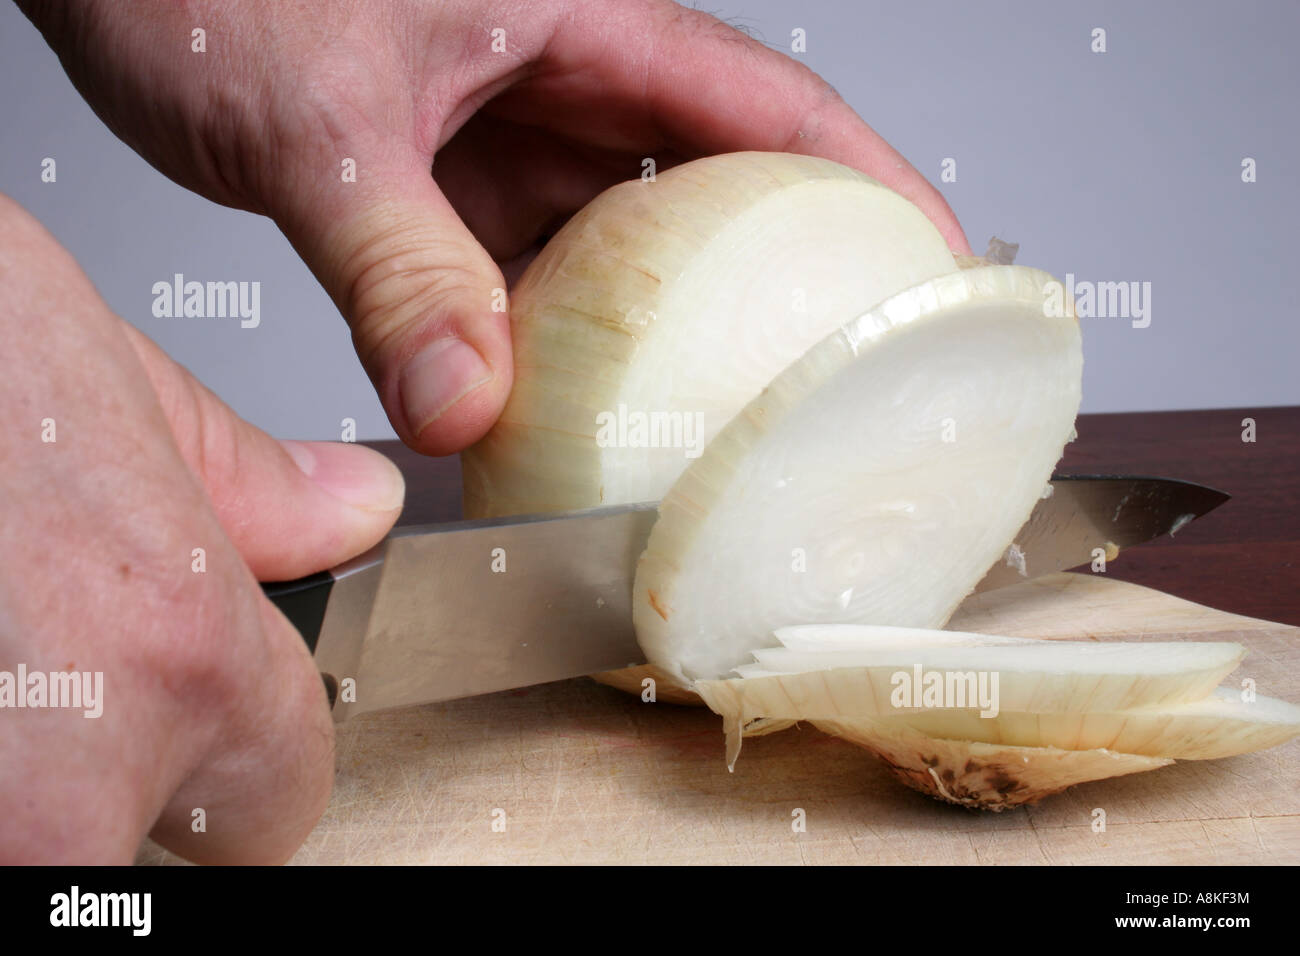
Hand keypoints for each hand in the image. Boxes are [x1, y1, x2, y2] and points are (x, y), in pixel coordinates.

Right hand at [0, 196, 402, 862]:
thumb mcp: (94, 372)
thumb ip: (245, 481)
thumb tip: (351, 509)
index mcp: (166, 662)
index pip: (286, 791)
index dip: (246, 739)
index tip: (200, 707)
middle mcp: (52, 793)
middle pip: (155, 857)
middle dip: (118, 773)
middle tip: (39, 665)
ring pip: (48, 861)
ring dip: (15, 773)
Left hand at [21, 0, 969, 457]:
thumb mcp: (322, 118)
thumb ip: (397, 261)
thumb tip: (464, 398)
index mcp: (583, 21)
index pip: (771, 101)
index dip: (870, 180)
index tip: (934, 264)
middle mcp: (564, 83)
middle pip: (717, 192)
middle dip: (777, 283)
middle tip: (830, 382)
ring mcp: (509, 142)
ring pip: (619, 251)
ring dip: (650, 336)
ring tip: (705, 424)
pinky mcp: (449, 191)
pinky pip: (527, 280)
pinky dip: (544, 347)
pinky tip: (552, 410)